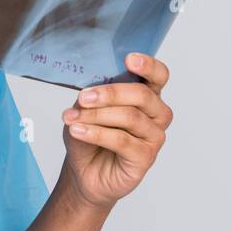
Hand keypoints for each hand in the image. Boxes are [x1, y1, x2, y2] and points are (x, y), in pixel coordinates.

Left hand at [60, 52, 172, 212]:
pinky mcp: (146, 157)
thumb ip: (91, 98)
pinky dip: (96, 133)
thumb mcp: (85, 110)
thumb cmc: (89, 137)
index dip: (148, 66)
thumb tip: (87, 94)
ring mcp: (154, 137)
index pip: (158, 76)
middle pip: (142, 95)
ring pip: (130, 117)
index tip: (129, 59)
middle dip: (110, 93)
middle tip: (83, 97)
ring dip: (97, 115)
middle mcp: (156, 114)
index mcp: (147, 95)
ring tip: (72, 118)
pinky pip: (122, 140)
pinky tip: (78, 131)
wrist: (83, 171)